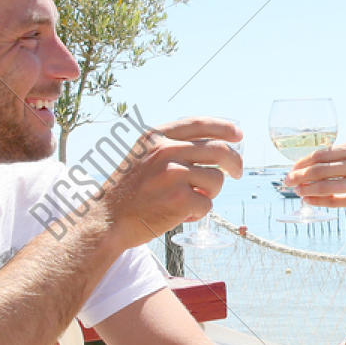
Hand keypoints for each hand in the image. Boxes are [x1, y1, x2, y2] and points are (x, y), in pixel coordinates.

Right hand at [92, 117, 242, 246]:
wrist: (106, 220)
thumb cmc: (128, 192)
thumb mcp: (143, 157)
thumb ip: (171, 148)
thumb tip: (216, 147)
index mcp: (156, 137)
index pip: (199, 124)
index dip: (224, 128)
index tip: (239, 134)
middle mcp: (166, 151)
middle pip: (219, 150)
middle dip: (235, 162)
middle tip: (238, 173)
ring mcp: (174, 175)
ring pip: (216, 180)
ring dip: (209, 194)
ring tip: (187, 202)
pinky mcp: (181, 200)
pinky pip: (207, 205)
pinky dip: (198, 214)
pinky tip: (178, 216)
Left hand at [284, 142, 345, 216]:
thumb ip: (341, 156)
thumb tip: (308, 164)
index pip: (322, 154)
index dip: (303, 162)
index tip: (292, 168)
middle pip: (320, 169)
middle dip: (299, 176)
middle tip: (287, 181)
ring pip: (325, 186)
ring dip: (307, 189)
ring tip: (297, 191)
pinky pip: (334, 201)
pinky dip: (318, 201)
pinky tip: (309, 200)